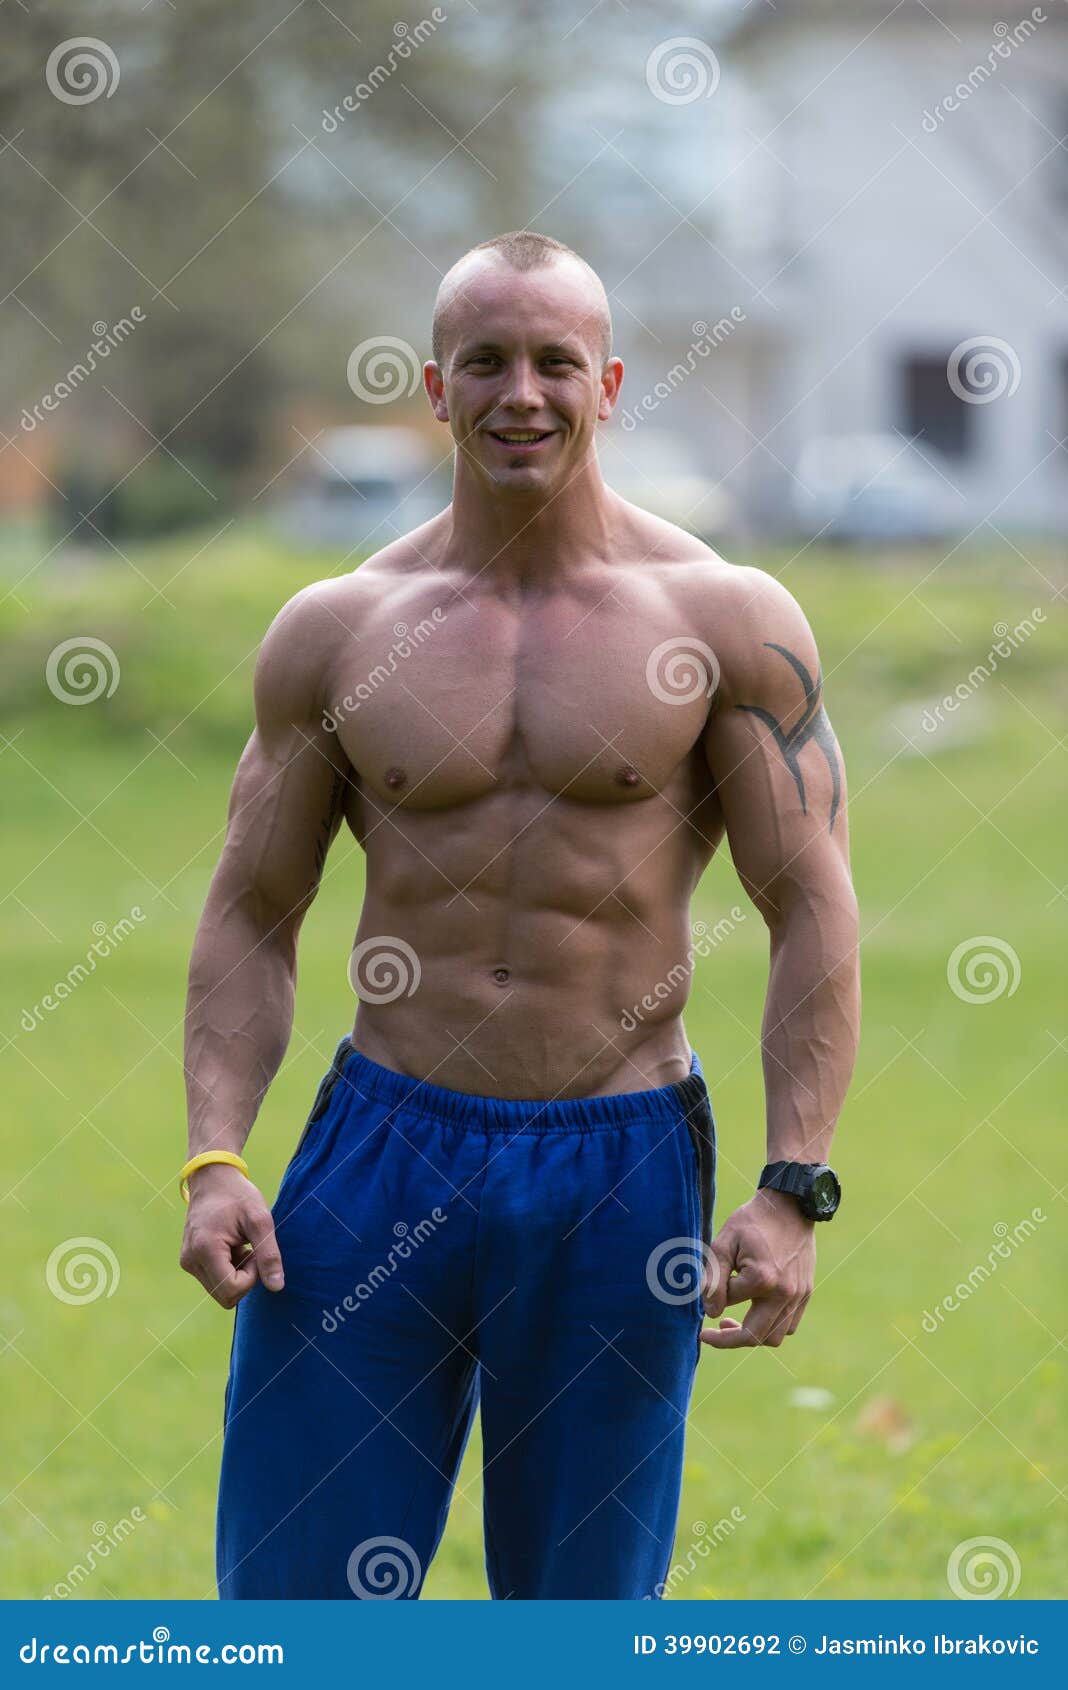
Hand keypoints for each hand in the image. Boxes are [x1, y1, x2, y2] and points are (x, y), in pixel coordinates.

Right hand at [179, 1163, 283, 1307]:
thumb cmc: (238, 1194)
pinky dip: (228, 1269)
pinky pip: (214, 1280)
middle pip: (225, 1296)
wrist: (213, 1177)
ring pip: (220, 1290)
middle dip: (245, 1278)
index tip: (256, 1251)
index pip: (232, 1289)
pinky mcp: (189, 1261)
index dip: (252, 1277)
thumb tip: (277, 1287)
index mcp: (205, 1249)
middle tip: (251, 1249)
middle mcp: (190, 1260)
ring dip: (237, 1273)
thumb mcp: (260, 1220)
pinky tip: (232, 1245)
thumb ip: (269, 1254)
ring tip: (240, 1244)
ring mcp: (187, 1262)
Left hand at [700, 1189, 814, 1348]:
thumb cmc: (752, 1222)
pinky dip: (772, 1326)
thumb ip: (714, 1280)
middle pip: (755, 1337)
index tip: (701, 1302)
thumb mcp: (724, 1243)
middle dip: (729, 1340)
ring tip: (733, 1322)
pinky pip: (790, 1325)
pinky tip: (756, 1311)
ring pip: (775, 1336)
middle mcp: (785, 1292)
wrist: (789, 1206)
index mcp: (762, 1279)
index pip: (728, 1303)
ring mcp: (799, 1295)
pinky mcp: (806, 1293)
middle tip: (712, 1333)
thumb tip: (711, 1313)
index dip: (711, 1302)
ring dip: (753, 1335)